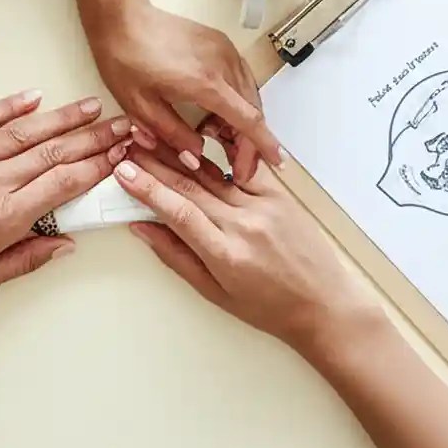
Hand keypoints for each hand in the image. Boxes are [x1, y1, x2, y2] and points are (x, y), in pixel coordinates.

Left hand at [0, 90, 132, 301]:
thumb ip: (27, 260)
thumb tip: (67, 244)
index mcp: (4, 217)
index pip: (64, 183)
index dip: (97, 167)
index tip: (123, 156)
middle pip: (53, 152)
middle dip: (94, 138)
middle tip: (124, 126)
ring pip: (25, 133)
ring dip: (63, 118)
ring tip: (93, 106)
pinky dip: (10, 106)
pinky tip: (35, 95)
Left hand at [86, 0, 281, 181]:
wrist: (122, 18)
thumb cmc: (125, 58)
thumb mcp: (141, 107)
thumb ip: (173, 134)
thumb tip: (197, 155)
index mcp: (205, 83)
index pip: (248, 120)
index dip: (264, 145)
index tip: (276, 162)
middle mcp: (223, 65)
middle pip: (254, 109)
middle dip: (252, 140)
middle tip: (239, 164)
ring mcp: (225, 51)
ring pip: (250, 94)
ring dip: (245, 121)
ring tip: (224, 141)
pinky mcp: (221, 44)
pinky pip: (241, 77)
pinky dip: (239, 100)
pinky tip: (220, 113)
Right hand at [112, 146, 382, 356]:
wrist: (324, 304)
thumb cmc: (271, 308)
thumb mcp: (215, 292)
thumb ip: (177, 257)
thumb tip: (142, 228)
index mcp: (226, 254)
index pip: (178, 212)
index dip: (147, 189)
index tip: (123, 172)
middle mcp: (245, 225)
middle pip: (190, 185)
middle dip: (154, 163)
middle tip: (128, 145)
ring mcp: (266, 207)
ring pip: (213, 174)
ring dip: (179, 155)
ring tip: (153, 139)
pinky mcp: (281, 196)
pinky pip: (243, 169)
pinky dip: (219, 156)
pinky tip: (198, 142)